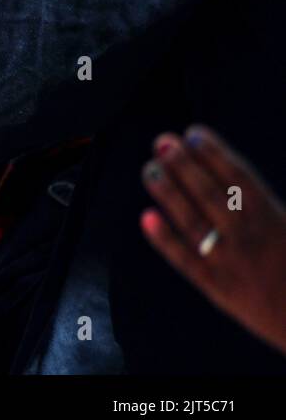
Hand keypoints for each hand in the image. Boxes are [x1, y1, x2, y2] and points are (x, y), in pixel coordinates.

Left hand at [142, 125, 285, 355]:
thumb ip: (265, 200)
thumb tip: (236, 171)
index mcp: (272, 217)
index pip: (239, 178)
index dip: (215, 153)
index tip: (193, 133)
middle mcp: (249, 236)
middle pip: (211, 194)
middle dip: (185, 165)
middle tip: (162, 142)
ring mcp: (230, 260)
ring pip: (194, 221)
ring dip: (169, 193)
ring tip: (150, 169)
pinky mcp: (216, 286)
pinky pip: (186, 260)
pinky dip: (165, 239)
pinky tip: (147, 217)